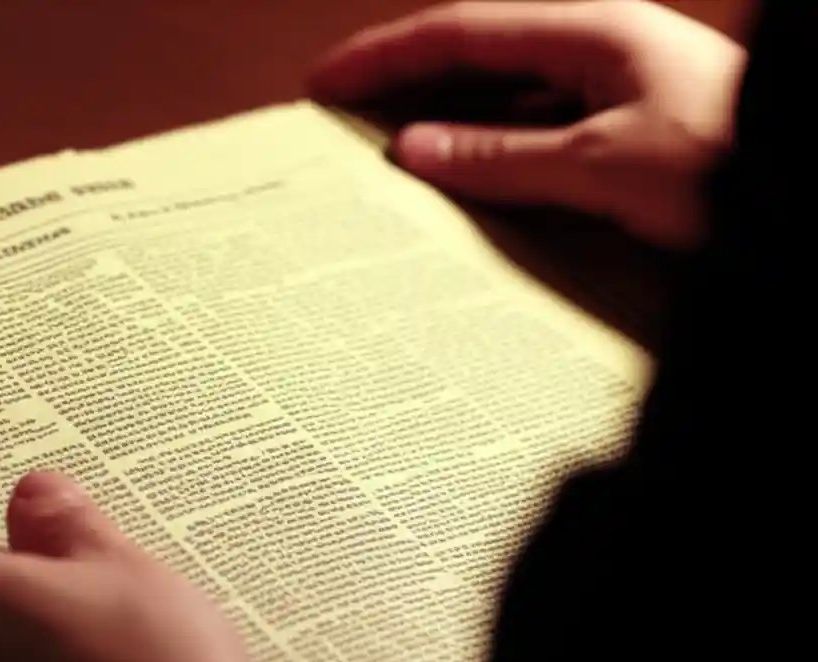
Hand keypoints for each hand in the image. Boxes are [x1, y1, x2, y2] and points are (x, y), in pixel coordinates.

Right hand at [310, 0, 744, 246]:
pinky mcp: (627, 138)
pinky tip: (461, 182)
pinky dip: (489, 155)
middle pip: (476, 58)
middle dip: (404, 84)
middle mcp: (598, 54)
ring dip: (443, 122)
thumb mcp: (603, 165)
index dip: (383, 55)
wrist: (812, 197)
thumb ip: (502, 156)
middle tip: (339, 117)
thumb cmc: (729, 165)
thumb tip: (415, 150)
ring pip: (504, 101)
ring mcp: (614, 94)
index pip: (460, 33)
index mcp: (589, 34)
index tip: (324, 83)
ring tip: (382, 154)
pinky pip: (535, 137)